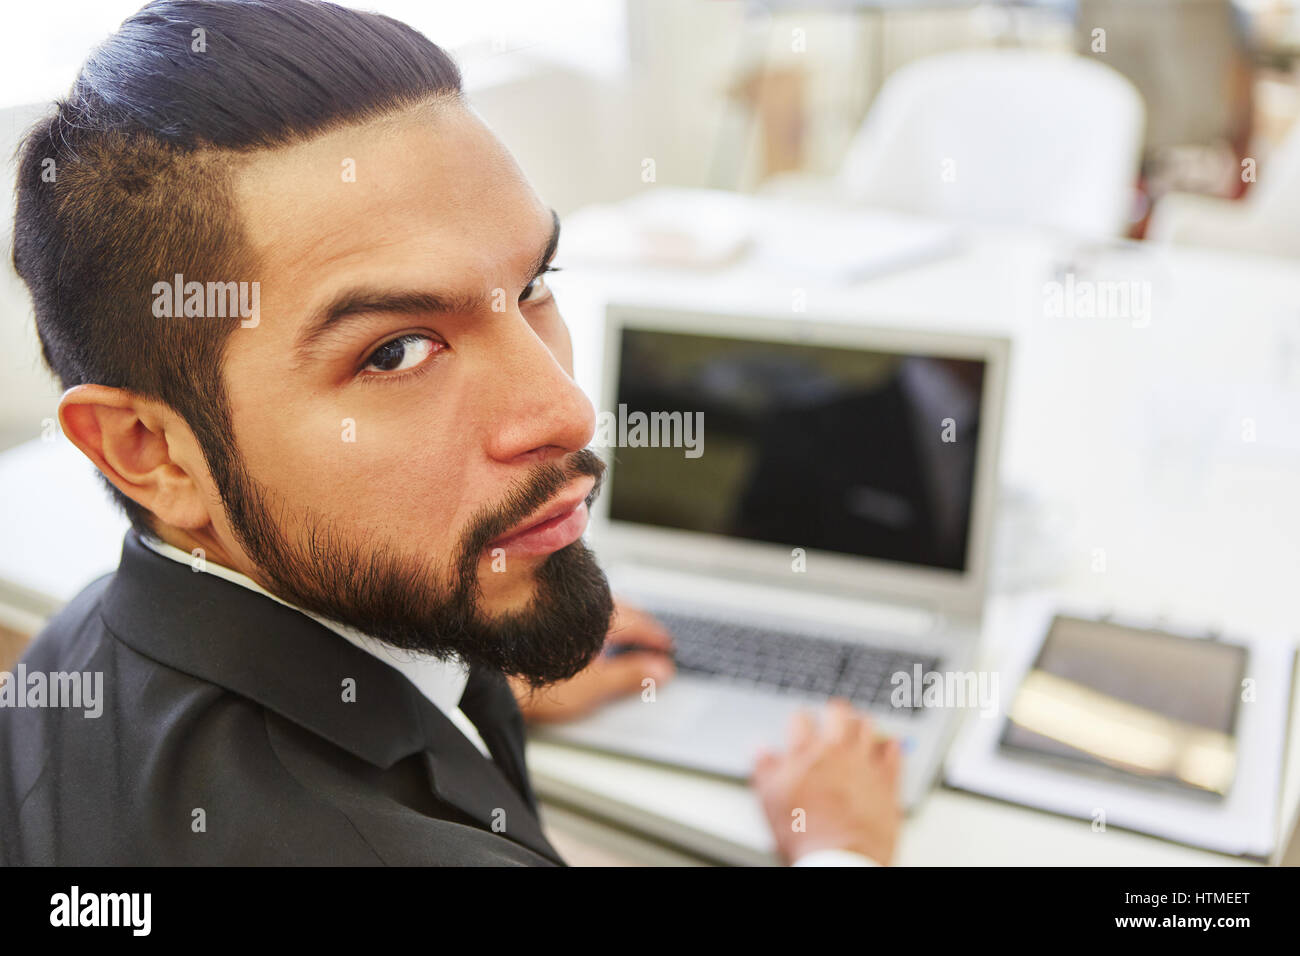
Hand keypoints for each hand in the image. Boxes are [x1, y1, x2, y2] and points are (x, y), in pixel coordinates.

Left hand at [509, 597, 675, 722]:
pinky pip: (575, 604)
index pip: (638, 624)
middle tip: (650, 636)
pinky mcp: (536, 606)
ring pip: (596, 603)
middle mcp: (580, 602)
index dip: (655, 636)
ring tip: (620, 631)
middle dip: (637, 622)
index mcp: (599, 618)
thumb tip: (660, 671)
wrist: (486, 674)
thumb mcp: (592, 685)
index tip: (666, 645)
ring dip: (613, 616)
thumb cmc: (530, 679)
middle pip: (619, 608)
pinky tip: (579, 626)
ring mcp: (557, 602)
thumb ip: (628, 676)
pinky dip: (588, 614)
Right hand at [751, 698, 902, 864]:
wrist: (841, 860)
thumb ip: (765, 769)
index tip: (801, 723)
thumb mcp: (770, 802)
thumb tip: (760, 749)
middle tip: (834, 714)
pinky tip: (887, 747)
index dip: (799, 720)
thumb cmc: (805, 835)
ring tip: (860, 726)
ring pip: (868, 726)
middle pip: (838, 713)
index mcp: (805, 754)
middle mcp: (836, 752)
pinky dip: (890, 747)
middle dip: (835, 712)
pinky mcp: (887, 780)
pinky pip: (894, 752)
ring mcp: (864, 763)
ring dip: (863, 724)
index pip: (800, 720)